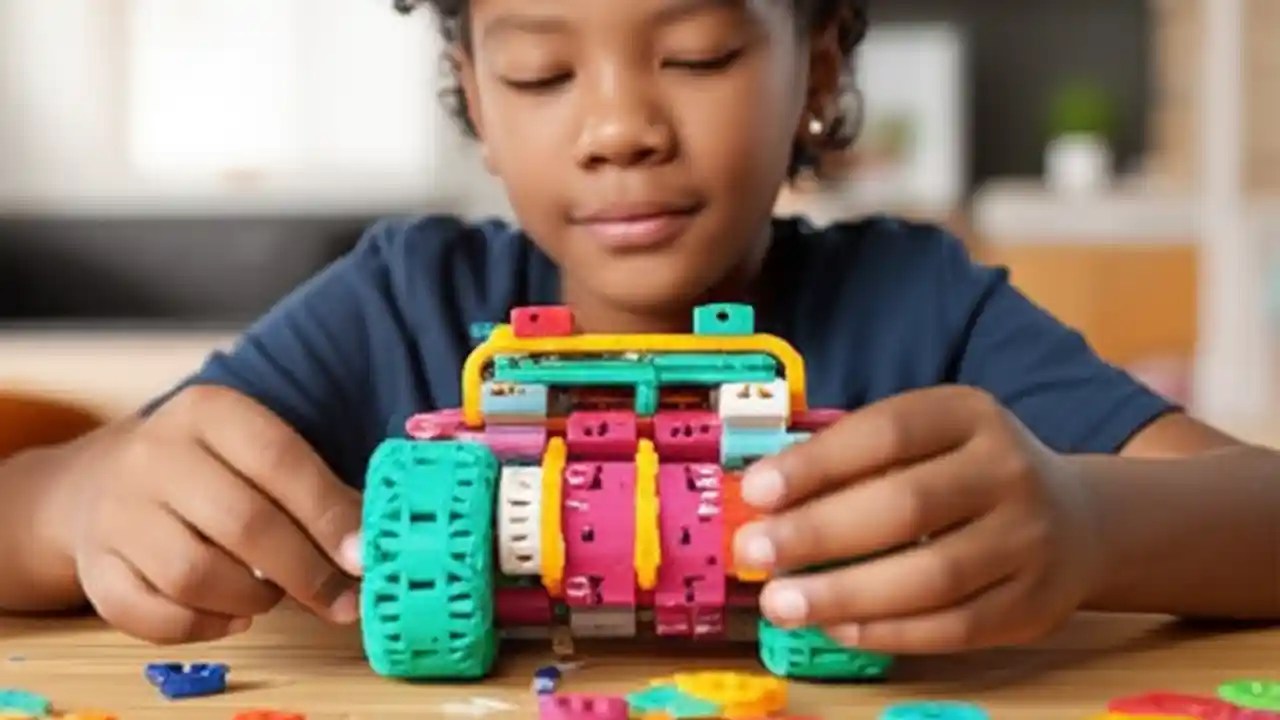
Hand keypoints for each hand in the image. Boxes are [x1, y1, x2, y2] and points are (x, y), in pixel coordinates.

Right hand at [70, 385, 363, 643]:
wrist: (102, 481)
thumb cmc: (211, 470)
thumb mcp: (257, 452)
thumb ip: (315, 490)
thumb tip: (366, 546)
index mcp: (208, 411)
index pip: (279, 459)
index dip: (328, 514)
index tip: (362, 558)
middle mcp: (154, 453)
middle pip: (242, 523)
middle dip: (304, 572)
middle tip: (340, 601)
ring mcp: (116, 511)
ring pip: (194, 575)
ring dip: (251, 600)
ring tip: (273, 597)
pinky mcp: (94, 566)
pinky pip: (150, 616)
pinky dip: (201, 628)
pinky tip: (231, 618)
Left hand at [733, 386, 1101, 652]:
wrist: (1078, 520)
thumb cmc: (964, 474)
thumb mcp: (926, 439)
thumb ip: (856, 459)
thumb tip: (763, 498)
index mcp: (969, 415)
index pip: (887, 433)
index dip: (818, 463)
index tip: (756, 490)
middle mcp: (1008, 470)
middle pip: (908, 505)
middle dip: (820, 532)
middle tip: (754, 553)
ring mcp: (1029, 540)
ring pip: (933, 576)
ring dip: (846, 593)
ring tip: (782, 603)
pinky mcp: (1034, 605)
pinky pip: (954, 627)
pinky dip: (889, 632)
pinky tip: (838, 628)